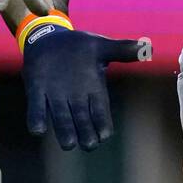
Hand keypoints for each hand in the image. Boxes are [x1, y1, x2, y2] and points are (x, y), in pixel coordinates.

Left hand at [23, 26, 145, 150]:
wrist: (49, 37)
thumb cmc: (79, 47)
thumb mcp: (101, 46)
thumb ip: (122, 50)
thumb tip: (146, 48)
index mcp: (93, 89)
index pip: (100, 111)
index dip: (102, 124)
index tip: (104, 135)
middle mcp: (74, 98)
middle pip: (82, 120)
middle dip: (86, 132)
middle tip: (89, 144)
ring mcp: (54, 96)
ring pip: (61, 118)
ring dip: (64, 130)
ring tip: (69, 144)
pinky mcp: (36, 90)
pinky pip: (36, 106)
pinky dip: (37, 117)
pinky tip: (37, 129)